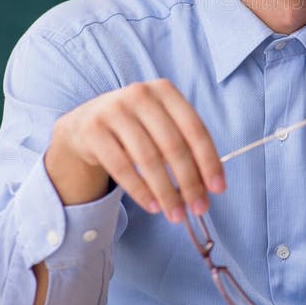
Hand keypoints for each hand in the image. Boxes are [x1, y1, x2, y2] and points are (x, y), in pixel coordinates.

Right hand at [45, 79, 225, 221]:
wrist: (87, 123)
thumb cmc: (137, 126)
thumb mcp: (162, 124)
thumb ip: (186, 147)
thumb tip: (209, 186)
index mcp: (165, 90)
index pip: (194, 128)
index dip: (208, 160)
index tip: (218, 188)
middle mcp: (140, 94)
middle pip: (172, 145)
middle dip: (189, 182)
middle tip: (199, 208)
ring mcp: (114, 110)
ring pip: (147, 159)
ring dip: (166, 192)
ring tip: (176, 214)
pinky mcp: (93, 130)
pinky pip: (122, 167)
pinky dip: (140, 190)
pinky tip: (153, 206)